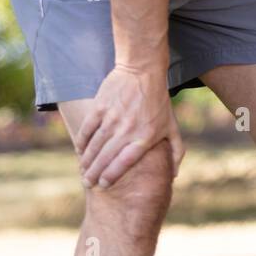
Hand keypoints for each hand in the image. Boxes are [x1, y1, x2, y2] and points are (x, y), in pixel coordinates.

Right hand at [76, 63, 184, 187]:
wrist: (143, 71)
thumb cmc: (159, 101)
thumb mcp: (171, 125)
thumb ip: (175, 150)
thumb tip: (174, 175)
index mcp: (145, 136)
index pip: (124, 163)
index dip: (110, 176)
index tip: (103, 185)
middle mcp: (128, 130)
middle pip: (106, 158)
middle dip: (94, 174)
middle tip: (87, 183)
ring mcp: (112, 118)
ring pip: (94, 146)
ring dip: (86, 161)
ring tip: (83, 171)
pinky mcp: (100, 107)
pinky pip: (87, 130)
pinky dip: (81, 142)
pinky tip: (80, 151)